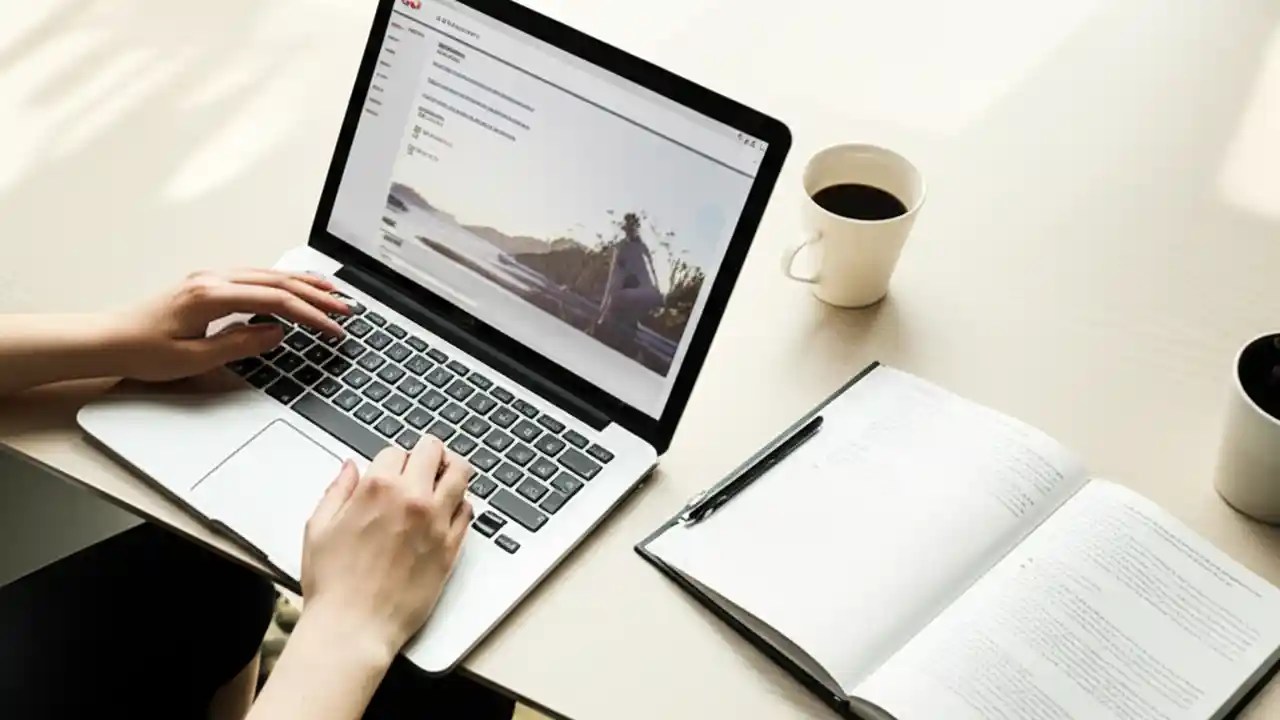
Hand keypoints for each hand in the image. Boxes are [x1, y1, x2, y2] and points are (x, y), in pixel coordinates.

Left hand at [107, 269, 350, 381]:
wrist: (106, 339)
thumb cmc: (142, 351)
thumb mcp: (193, 359)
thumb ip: (239, 344)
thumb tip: (276, 333)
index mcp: (212, 296)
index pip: (276, 301)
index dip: (311, 315)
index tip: (334, 329)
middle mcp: (213, 279)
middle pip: (278, 282)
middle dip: (317, 296)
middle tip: (347, 309)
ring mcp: (210, 278)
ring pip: (268, 275)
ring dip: (303, 284)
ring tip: (332, 292)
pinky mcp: (208, 284)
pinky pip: (255, 277)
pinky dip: (282, 283)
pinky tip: (294, 288)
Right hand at [301, 440, 473, 657]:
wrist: (354, 627)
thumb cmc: (333, 585)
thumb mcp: (318, 528)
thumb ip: (337, 491)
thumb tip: (350, 468)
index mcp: (377, 488)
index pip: (397, 450)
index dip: (392, 459)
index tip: (391, 470)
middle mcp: (412, 499)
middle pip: (434, 450)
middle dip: (427, 454)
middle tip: (423, 464)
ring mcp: (437, 522)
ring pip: (460, 473)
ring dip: (452, 470)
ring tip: (443, 478)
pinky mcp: (452, 546)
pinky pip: (468, 511)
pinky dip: (460, 504)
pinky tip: (448, 511)